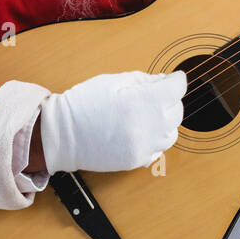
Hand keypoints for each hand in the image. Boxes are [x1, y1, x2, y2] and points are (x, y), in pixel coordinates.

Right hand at [37, 70, 185, 173]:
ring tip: (149, 114)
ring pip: (172, 132)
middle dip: (170, 99)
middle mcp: (148, 126)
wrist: (62, 135)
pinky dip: (155, 138)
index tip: (174, 78)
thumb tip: (163, 81)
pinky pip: (158, 149)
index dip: (176, 80)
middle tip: (156, 93)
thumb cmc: (83, 104)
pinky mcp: (137, 160)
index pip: (176, 89)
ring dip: (166, 121)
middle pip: (177, 110)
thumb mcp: (112, 81)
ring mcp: (143, 146)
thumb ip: (142, 80)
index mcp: (142, 101)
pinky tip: (141, 130)